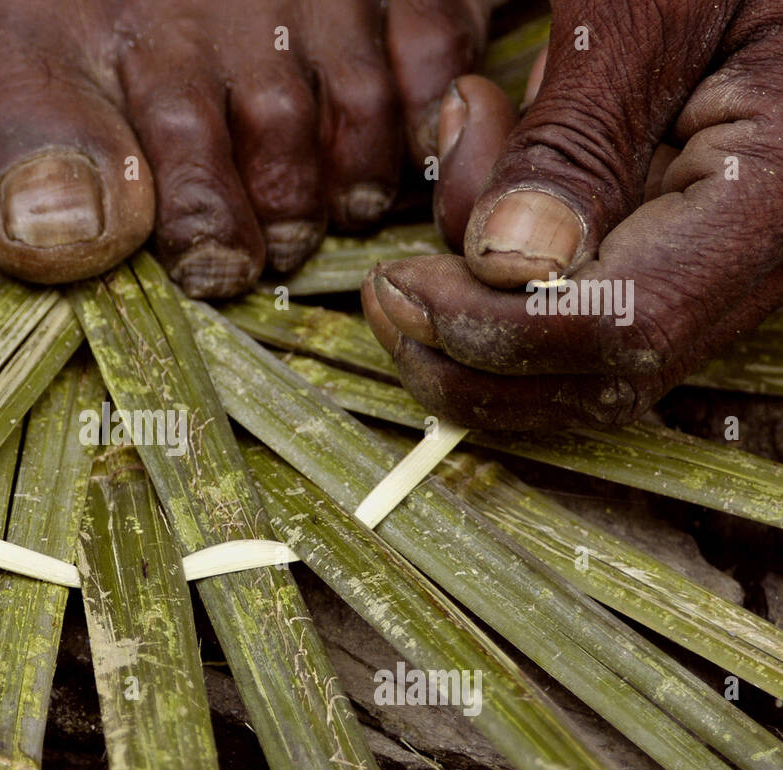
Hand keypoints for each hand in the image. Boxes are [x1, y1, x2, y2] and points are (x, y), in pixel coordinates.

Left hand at [365, 0, 782, 429]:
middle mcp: (757, 257)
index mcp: (774, 198)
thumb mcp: (645, 12)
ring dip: (478, 315)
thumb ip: (577, 138)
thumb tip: (507, 264)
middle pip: (602, 375)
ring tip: (444, 185)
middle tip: (385, 294)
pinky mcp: (675, 253)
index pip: (630, 325)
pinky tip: (478, 189)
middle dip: (470, 353)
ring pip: (583, 361)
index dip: (499, 331)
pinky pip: (583, 313)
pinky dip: (505, 284)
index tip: (404, 289)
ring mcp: (718, 265)